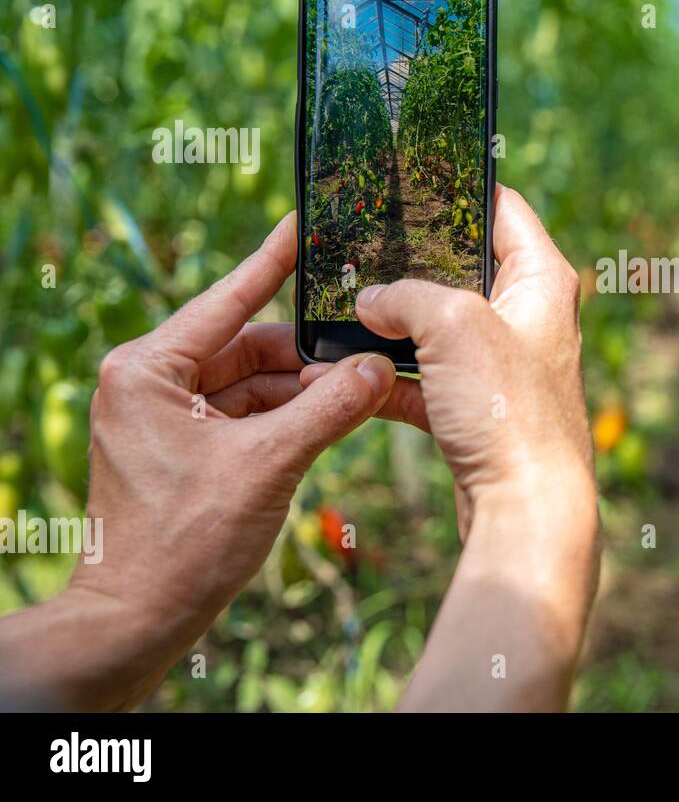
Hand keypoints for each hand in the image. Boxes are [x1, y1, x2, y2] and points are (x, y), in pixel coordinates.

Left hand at [0, 213, 399, 709]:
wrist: (138, 618)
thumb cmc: (185, 542)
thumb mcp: (268, 465)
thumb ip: (328, 409)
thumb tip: (376, 367)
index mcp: (149, 370)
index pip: (226, 299)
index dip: (272, 261)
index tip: (304, 222)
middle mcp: (150, 383)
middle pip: (246, 345)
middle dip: (306, 352)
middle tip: (366, 345)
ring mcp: (165, 416)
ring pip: (251, 382)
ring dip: (302, 389)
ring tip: (360, 387)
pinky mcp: (183, 446)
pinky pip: (245, 413)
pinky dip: (287, 416)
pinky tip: (333, 416)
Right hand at [302, 185, 600, 710]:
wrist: (526, 509)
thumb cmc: (508, 410)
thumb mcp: (453, 326)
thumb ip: (406, 296)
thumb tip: (369, 298)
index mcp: (541, 280)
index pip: (502, 208)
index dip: (457, 185)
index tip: (408, 173)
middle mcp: (529, 317)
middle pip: (463, 267)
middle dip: (409, 258)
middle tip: (356, 241)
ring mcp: (502, 366)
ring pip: (438, 327)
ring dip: (390, 322)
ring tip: (336, 305)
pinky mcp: (478, 410)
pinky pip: (424, 380)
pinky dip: (385, 378)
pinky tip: (336, 374)